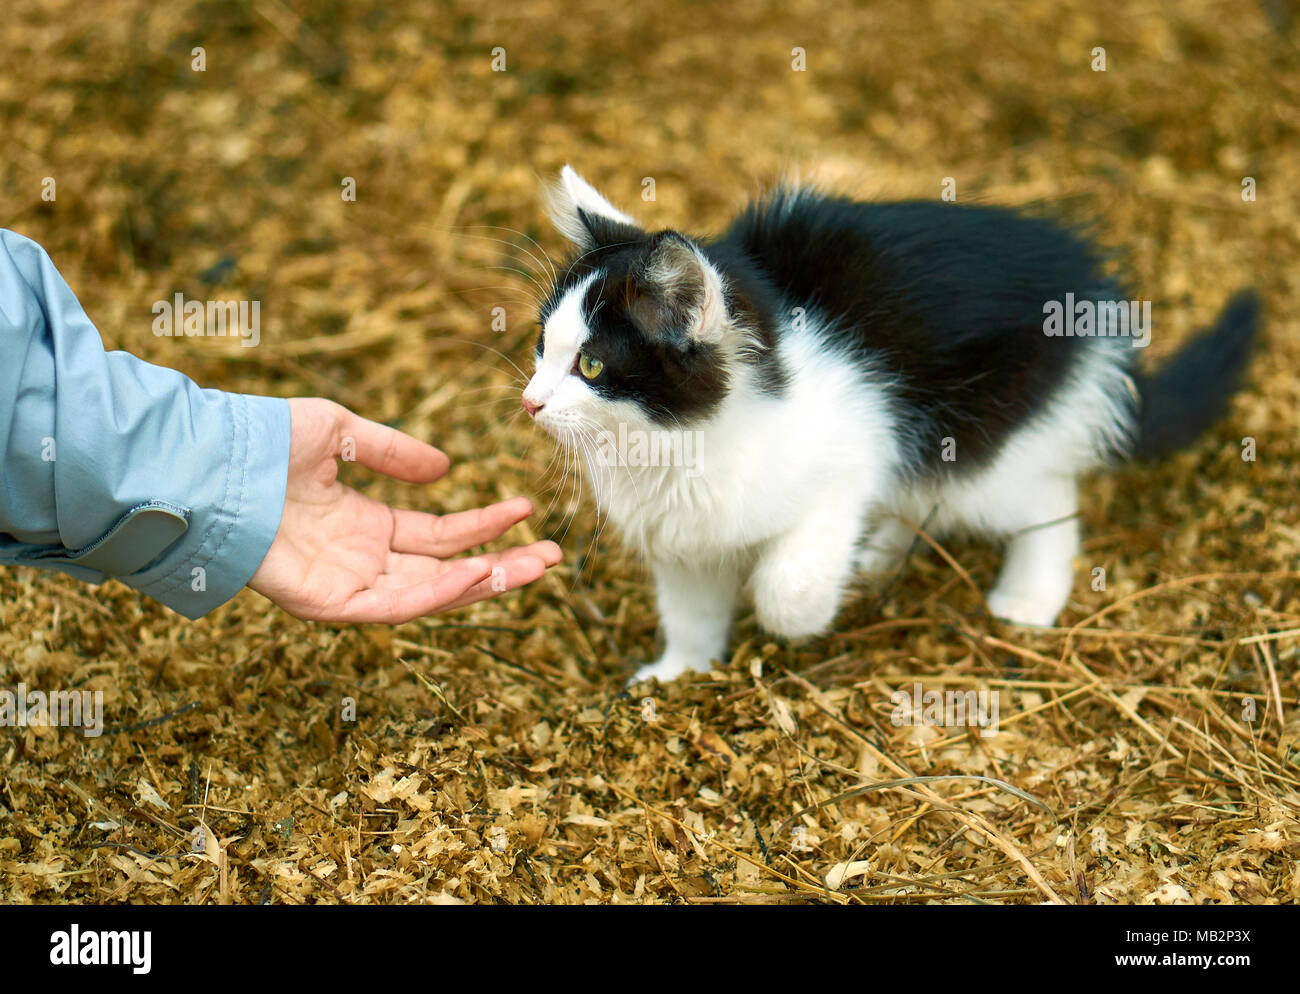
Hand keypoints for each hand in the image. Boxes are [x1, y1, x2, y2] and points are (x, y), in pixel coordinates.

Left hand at [248, 398, 559, 622]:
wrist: (210, 463)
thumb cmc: (262, 443)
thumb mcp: (340, 431)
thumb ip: (393, 453)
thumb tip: (446, 470)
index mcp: (364, 525)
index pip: (438, 533)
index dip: (484, 524)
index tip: (526, 510)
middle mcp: (361, 560)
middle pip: (446, 570)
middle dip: (502, 565)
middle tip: (554, 556)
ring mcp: (347, 585)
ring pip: (430, 592)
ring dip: (484, 582)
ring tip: (533, 566)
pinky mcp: (328, 603)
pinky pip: (394, 605)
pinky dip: (438, 593)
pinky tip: (476, 573)